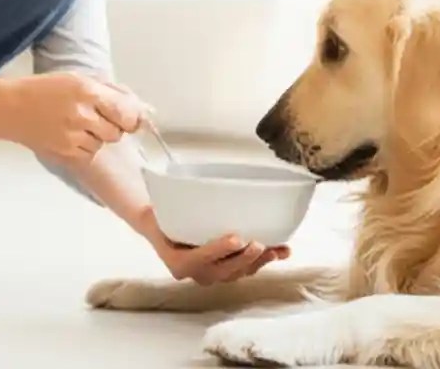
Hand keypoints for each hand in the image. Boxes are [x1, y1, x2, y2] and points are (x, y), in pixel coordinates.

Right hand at [4, 73, 144, 162]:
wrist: (11, 108)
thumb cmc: (46, 90)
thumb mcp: (80, 79)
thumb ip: (114, 92)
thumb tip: (145, 109)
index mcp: (87, 91)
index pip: (127, 113)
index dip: (133, 118)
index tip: (130, 118)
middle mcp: (81, 115)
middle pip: (118, 132)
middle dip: (113, 126)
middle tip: (95, 117)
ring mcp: (72, 136)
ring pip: (104, 144)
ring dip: (98, 137)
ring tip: (78, 124)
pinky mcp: (65, 153)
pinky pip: (90, 154)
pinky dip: (86, 147)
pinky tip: (70, 135)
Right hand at [140, 209, 290, 285]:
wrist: (160, 228)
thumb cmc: (161, 216)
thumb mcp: (157, 209)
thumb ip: (162, 195)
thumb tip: (160, 166)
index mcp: (178, 261)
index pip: (199, 258)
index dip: (218, 250)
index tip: (236, 239)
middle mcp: (196, 273)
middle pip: (224, 270)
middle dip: (244, 259)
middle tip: (258, 243)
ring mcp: (213, 273)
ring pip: (239, 272)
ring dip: (259, 262)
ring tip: (276, 250)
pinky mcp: (227, 269)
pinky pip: (247, 269)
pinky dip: (265, 260)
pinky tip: (282, 251)